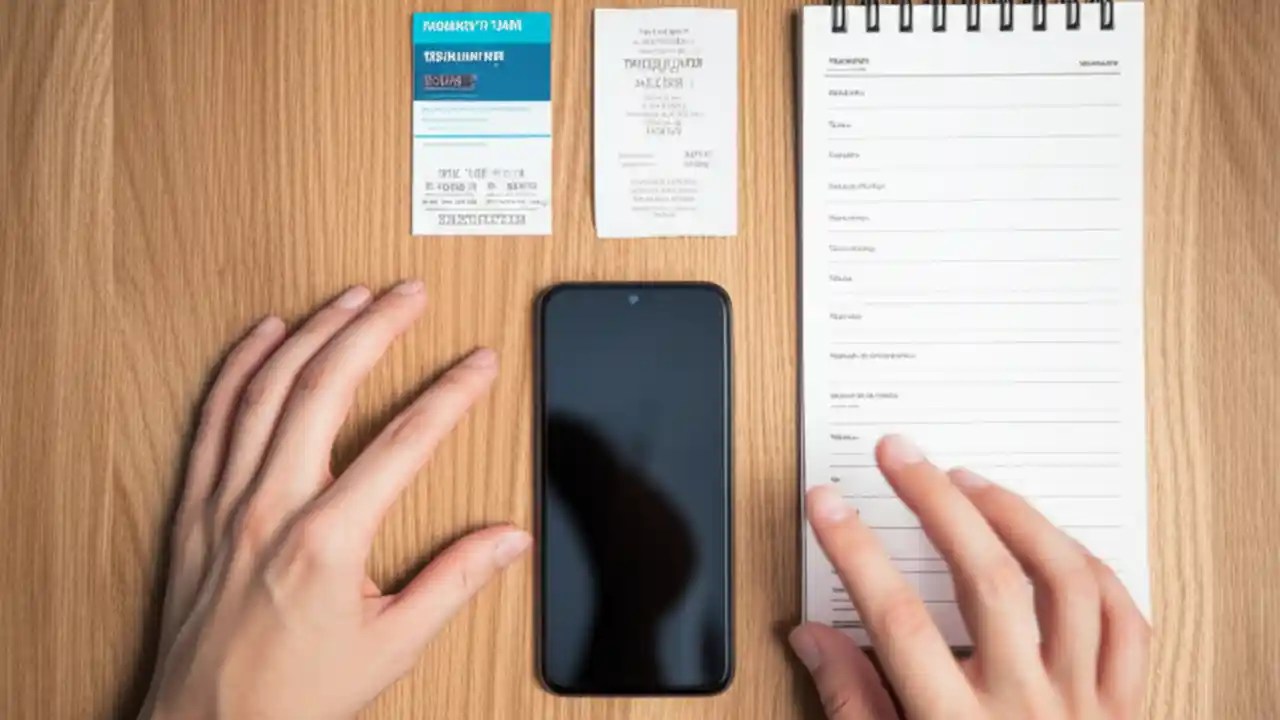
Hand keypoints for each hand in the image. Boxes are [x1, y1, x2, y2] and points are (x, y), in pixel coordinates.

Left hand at [141, 281, 530, 719]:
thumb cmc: (293, 696)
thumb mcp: (393, 648)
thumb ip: (454, 584)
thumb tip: (508, 540)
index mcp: (328, 541)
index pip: (404, 441)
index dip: (451, 393)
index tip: (478, 363)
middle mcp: (271, 507)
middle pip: (327, 388)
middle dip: (375, 329)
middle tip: (409, 295)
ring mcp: (226, 501)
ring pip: (267, 389)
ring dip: (312, 333)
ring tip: (350, 298)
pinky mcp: (195, 508)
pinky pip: (212, 418)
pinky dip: (238, 367)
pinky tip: (263, 336)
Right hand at [791, 435, 1149, 718]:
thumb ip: (854, 706)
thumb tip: (813, 637)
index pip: (896, 619)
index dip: (854, 549)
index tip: (825, 504)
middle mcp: (1027, 709)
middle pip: (983, 579)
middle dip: (932, 502)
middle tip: (898, 455)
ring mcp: (1086, 705)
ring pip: (1063, 583)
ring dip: (1014, 516)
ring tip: (968, 481)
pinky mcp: (1128, 706)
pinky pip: (1123, 619)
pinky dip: (1088, 567)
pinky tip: (1049, 540)